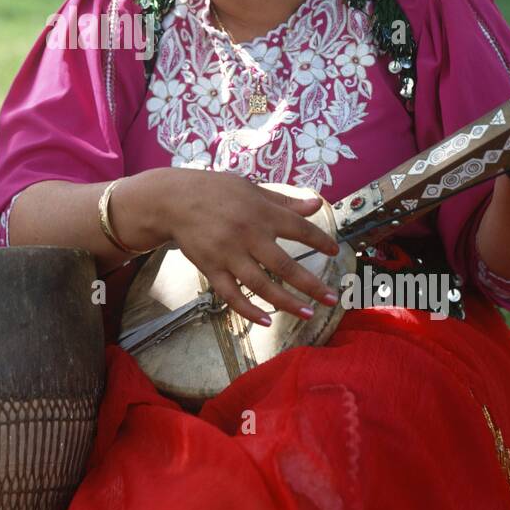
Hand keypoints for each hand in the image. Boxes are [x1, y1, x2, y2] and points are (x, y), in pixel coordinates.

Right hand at [154, 169, 342, 326]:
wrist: (174, 199)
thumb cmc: (217, 191)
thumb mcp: (252, 188)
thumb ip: (284, 200)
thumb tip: (317, 204)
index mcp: (262, 212)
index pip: (300, 229)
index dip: (320, 241)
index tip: (335, 252)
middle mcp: (248, 234)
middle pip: (285, 265)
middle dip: (311, 284)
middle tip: (332, 299)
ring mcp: (228, 254)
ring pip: (261, 285)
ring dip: (286, 302)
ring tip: (307, 314)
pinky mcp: (210, 268)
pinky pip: (231, 294)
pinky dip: (248, 310)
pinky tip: (265, 320)